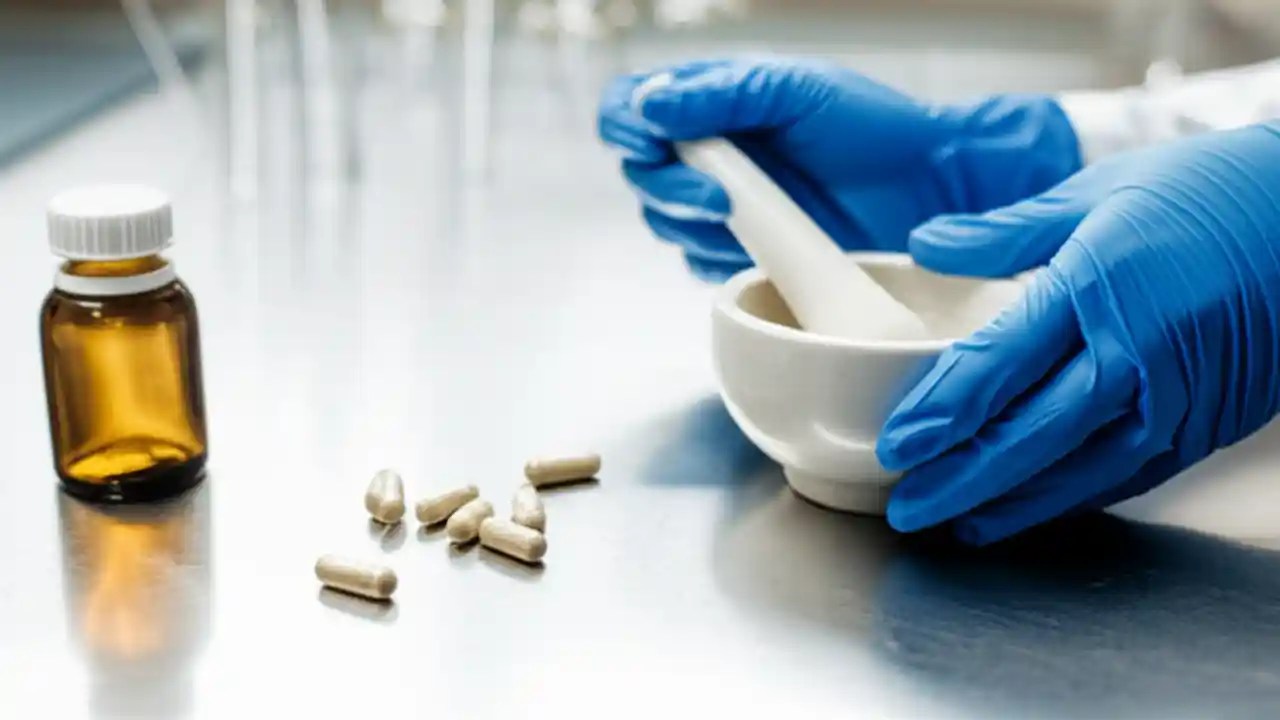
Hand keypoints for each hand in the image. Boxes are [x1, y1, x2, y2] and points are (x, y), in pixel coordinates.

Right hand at [597, 57, 1080, 279]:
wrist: (929, 187)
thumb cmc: (869, 125)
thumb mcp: (793, 91)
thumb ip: (720, 94)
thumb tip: (649, 105)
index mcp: (711, 99)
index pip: (630, 105)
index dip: (624, 125)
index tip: (648, 142)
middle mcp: (709, 151)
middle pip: (639, 172)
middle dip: (668, 188)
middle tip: (721, 198)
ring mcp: (724, 204)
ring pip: (663, 222)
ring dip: (692, 223)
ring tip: (746, 215)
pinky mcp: (743, 252)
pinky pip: (700, 262)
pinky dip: (718, 257)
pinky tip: (763, 248)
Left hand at [876, 122, 1279, 544]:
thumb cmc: (1206, 190)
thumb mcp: (1095, 190)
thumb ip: (1002, 231)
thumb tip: (925, 243)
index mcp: (1095, 285)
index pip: (998, 364)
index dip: (941, 412)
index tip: (896, 443)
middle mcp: (1134, 350)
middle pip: (1030, 433)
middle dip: (961, 478)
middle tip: (909, 508)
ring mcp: (1175, 395)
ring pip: (1080, 469)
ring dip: (1015, 504)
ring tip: (962, 524)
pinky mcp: (1207, 421)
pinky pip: (1130, 473)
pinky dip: (1077, 496)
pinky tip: (1038, 507)